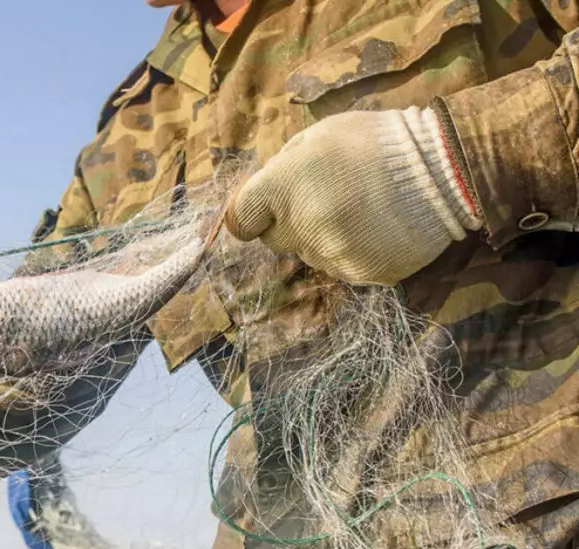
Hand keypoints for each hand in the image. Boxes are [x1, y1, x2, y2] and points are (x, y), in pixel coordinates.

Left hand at [226, 107, 481, 285]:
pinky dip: (352, 251)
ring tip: (360, 209)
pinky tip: (375, 226)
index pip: (241, 219)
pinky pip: (340, 267)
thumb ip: (282, 167)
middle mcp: (303, 225)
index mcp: (285, 186)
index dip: (253, 213)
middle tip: (325, 198)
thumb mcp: (320, 135)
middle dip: (289, 222)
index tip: (266, 208)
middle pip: (274, 240)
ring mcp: (333, 254)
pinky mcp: (361, 273)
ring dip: (323, 236)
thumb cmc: (376, 142)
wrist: (445, 167)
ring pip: (309, 254)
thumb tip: (257, 195)